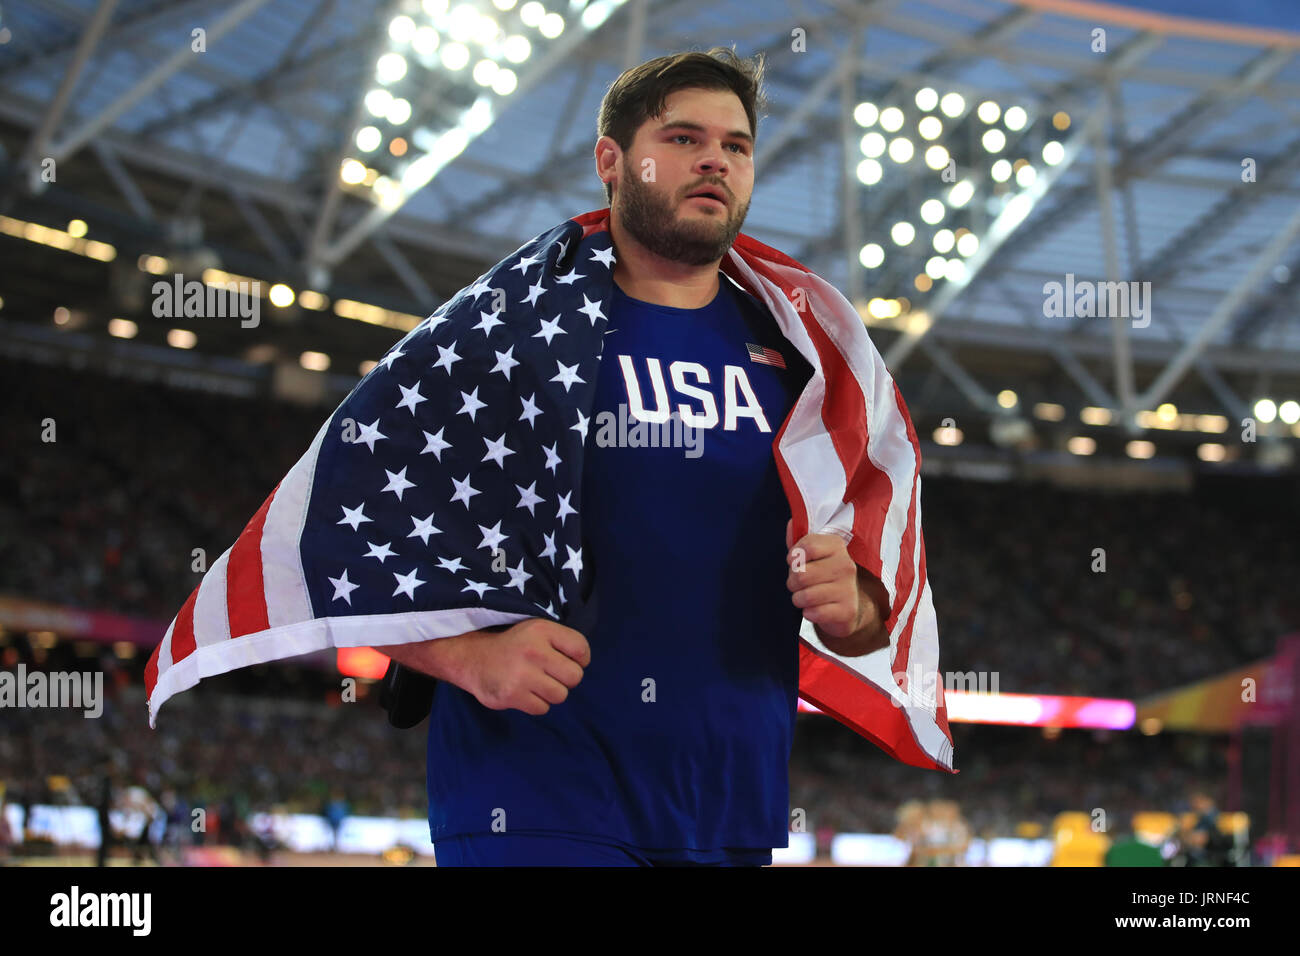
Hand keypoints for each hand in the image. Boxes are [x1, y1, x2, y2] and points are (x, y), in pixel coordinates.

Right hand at [462, 617, 590, 715]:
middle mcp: (533, 651)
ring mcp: (522, 674)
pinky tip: (524, 692)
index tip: (567, 660)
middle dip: (566, 679)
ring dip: (551, 692)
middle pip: (575, 676)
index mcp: (541, 630)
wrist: (473, 659)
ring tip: (536, 683)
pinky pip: (542, 708)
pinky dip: (536, 703)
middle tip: (551, 675)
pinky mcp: (512, 695)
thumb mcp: (536, 631)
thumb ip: (561, 641)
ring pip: (560, 695)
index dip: (580, 659)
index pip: (581, 649)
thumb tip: (584, 663)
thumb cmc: (513, 646)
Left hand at [785, 520, 883, 645]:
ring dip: (799, 599)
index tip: (796, 563)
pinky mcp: (847, 611)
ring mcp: (849, 588)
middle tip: (799, 585)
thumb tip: (792, 524)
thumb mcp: (811, 556)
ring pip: (805, 596)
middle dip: (792, 582)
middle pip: (801, 574)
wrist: (847, 606)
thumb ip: (799, 541)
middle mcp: (846, 565)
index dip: (793, 557)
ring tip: (806, 597)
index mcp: (836, 546)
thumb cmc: (823, 576)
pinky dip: (809, 613)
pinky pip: (814, 613)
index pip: (806, 547)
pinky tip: (816, 609)